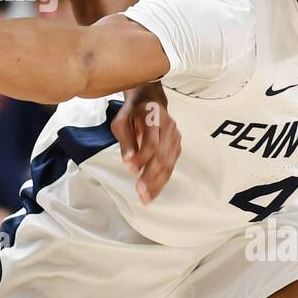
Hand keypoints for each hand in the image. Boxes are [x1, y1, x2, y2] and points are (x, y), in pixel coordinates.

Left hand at [112, 82, 181, 203]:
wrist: (150, 99)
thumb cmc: (132, 111)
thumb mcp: (121, 121)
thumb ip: (125, 140)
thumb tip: (128, 161)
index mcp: (154, 117)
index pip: (152, 142)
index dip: (142, 157)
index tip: (131, 170)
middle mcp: (169, 127)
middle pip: (163, 156)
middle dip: (152, 177)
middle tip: (141, 193)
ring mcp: (175, 136)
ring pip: (169, 163)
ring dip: (158, 183)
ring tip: (147, 198)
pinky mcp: (177, 145)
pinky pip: (171, 164)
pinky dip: (162, 179)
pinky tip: (154, 190)